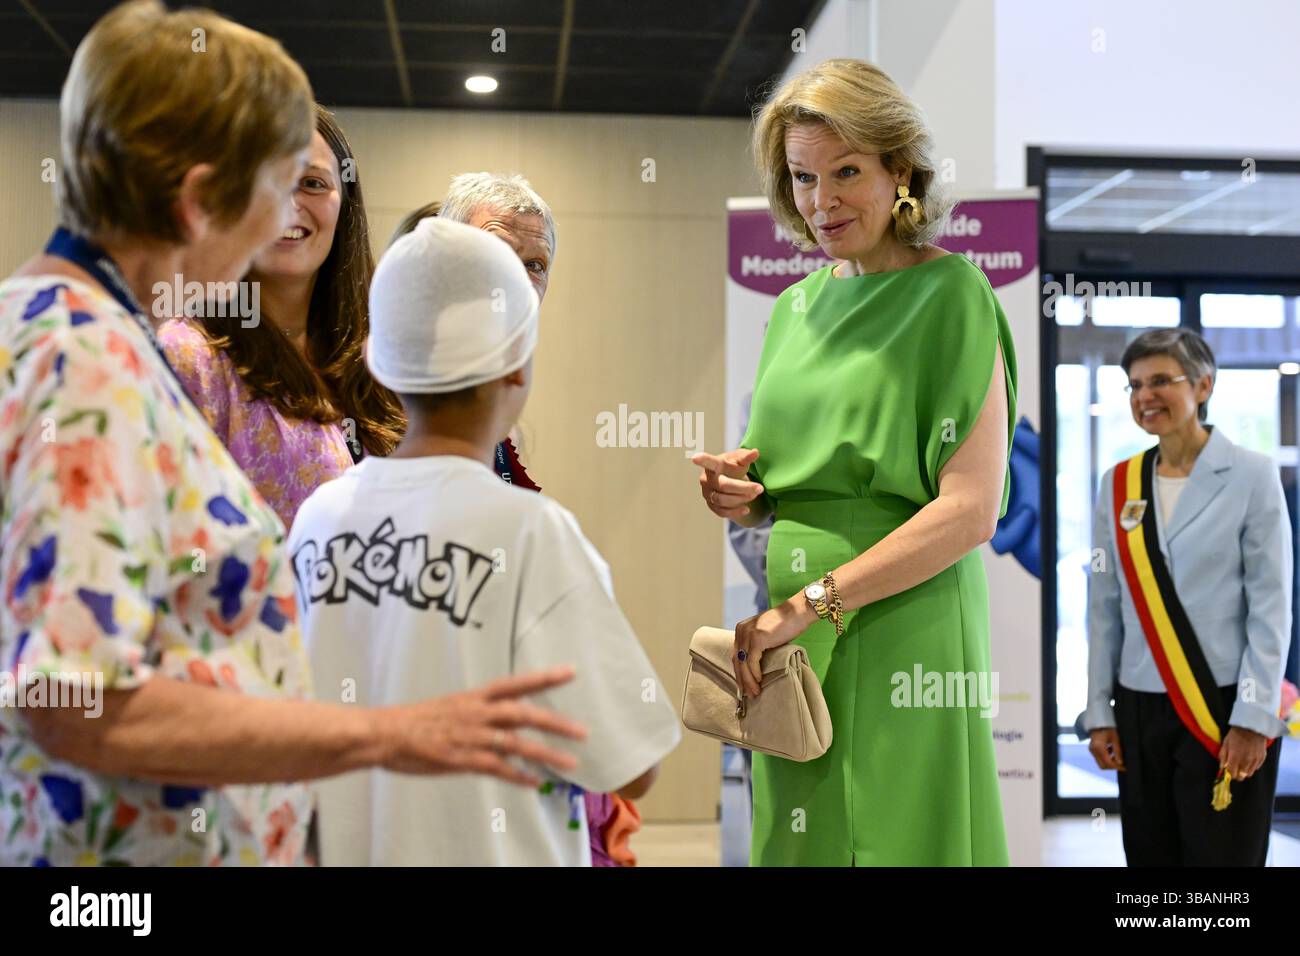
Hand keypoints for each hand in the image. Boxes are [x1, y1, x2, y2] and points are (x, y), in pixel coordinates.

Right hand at [375, 666, 587, 785]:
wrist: (384, 733)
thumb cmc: (415, 721)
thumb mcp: (451, 709)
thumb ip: (481, 717)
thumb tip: (505, 730)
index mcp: (474, 697)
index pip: (516, 683)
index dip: (544, 677)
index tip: (570, 672)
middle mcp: (477, 713)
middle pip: (524, 713)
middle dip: (555, 722)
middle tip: (583, 731)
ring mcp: (470, 736)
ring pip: (516, 743)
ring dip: (545, 753)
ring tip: (570, 763)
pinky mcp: (461, 758)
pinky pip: (496, 768)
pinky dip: (518, 775)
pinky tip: (536, 782)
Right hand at [692, 448, 764, 519]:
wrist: (731, 480)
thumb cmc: (734, 466)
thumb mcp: (740, 459)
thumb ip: (746, 457)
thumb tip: (755, 452)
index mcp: (713, 465)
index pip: (708, 462)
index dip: (702, 460)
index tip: (695, 458)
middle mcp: (706, 480)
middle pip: (723, 485)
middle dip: (743, 487)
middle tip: (760, 488)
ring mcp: (708, 494)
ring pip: (723, 500)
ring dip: (741, 498)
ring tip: (755, 494)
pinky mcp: (712, 506)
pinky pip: (723, 512)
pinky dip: (736, 512)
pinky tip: (747, 509)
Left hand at [732, 598, 814, 698]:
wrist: (798, 612)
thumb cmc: (787, 625)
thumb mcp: (767, 635)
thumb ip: (758, 647)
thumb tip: (755, 668)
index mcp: (742, 629)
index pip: (736, 655)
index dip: (739, 672)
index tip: (743, 686)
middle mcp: (741, 631)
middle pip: (736, 660)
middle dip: (741, 679)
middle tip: (748, 694)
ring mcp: (748, 633)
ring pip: (743, 663)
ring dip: (748, 680)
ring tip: (755, 692)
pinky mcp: (757, 638)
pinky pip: (752, 661)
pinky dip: (754, 673)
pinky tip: (759, 681)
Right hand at [1088, 727, 1125, 770]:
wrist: (1099, 722)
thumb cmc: (1108, 728)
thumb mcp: (1115, 738)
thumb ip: (1117, 751)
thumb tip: (1121, 763)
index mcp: (1098, 746)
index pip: (1108, 762)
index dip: (1117, 767)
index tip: (1124, 768)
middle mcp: (1093, 750)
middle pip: (1103, 766)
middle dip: (1113, 766)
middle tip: (1122, 764)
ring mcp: (1091, 750)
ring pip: (1101, 763)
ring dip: (1110, 763)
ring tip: (1117, 756)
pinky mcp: (1092, 750)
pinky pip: (1100, 759)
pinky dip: (1107, 759)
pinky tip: (1112, 752)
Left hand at [1220, 726, 1267, 780]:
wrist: (1252, 726)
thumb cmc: (1236, 734)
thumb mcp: (1225, 743)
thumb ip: (1223, 757)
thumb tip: (1222, 767)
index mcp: (1235, 758)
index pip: (1232, 775)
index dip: (1229, 774)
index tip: (1228, 771)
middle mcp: (1246, 761)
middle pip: (1241, 777)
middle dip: (1237, 774)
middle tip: (1235, 768)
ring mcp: (1255, 760)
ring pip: (1249, 774)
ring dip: (1244, 771)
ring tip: (1242, 762)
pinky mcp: (1262, 758)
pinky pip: (1256, 768)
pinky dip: (1252, 766)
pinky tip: (1249, 758)